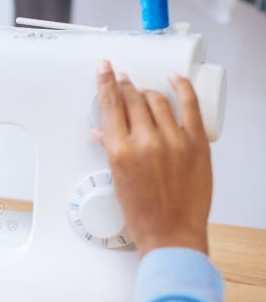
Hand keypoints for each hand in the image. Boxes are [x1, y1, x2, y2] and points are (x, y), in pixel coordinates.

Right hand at [92, 60, 211, 257]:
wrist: (171, 233)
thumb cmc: (143, 214)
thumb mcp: (117, 180)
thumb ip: (111, 150)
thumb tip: (104, 132)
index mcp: (120, 152)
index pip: (110, 106)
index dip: (105, 82)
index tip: (104, 68)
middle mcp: (145, 142)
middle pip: (132, 99)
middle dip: (125, 87)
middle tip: (123, 82)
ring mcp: (173, 141)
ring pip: (157, 100)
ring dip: (147, 92)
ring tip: (144, 92)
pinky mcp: (196, 143)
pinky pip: (190, 105)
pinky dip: (182, 88)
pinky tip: (176, 80)